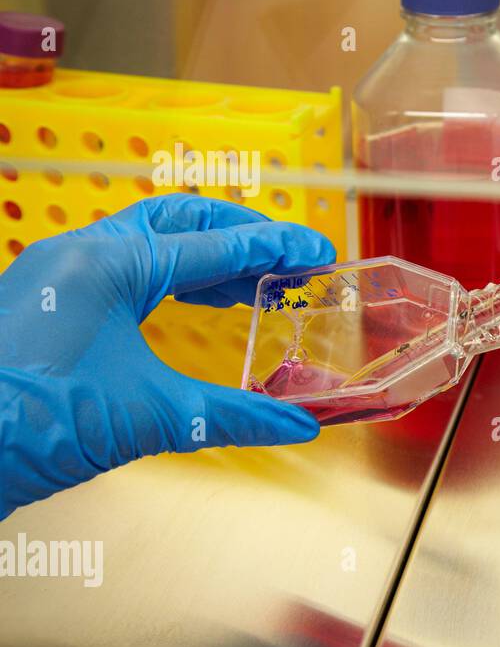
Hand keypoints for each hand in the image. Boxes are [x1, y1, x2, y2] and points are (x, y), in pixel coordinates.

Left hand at [0, 195, 335, 516]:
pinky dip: (168, 278)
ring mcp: (55, 274)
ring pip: (148, 243)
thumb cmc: (35, 424)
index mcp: (108, 263)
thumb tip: (296, 425)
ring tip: (254, 283)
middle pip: (180, 221)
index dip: (274, 249)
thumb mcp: (151, 416)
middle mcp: (79, 254)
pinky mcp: (44, 301)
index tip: (316, 250)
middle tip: (289, 255)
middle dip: (241, 234)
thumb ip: (234, 415)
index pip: (213, 245)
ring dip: (206, 257)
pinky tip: (193, 303)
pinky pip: (120, 269)